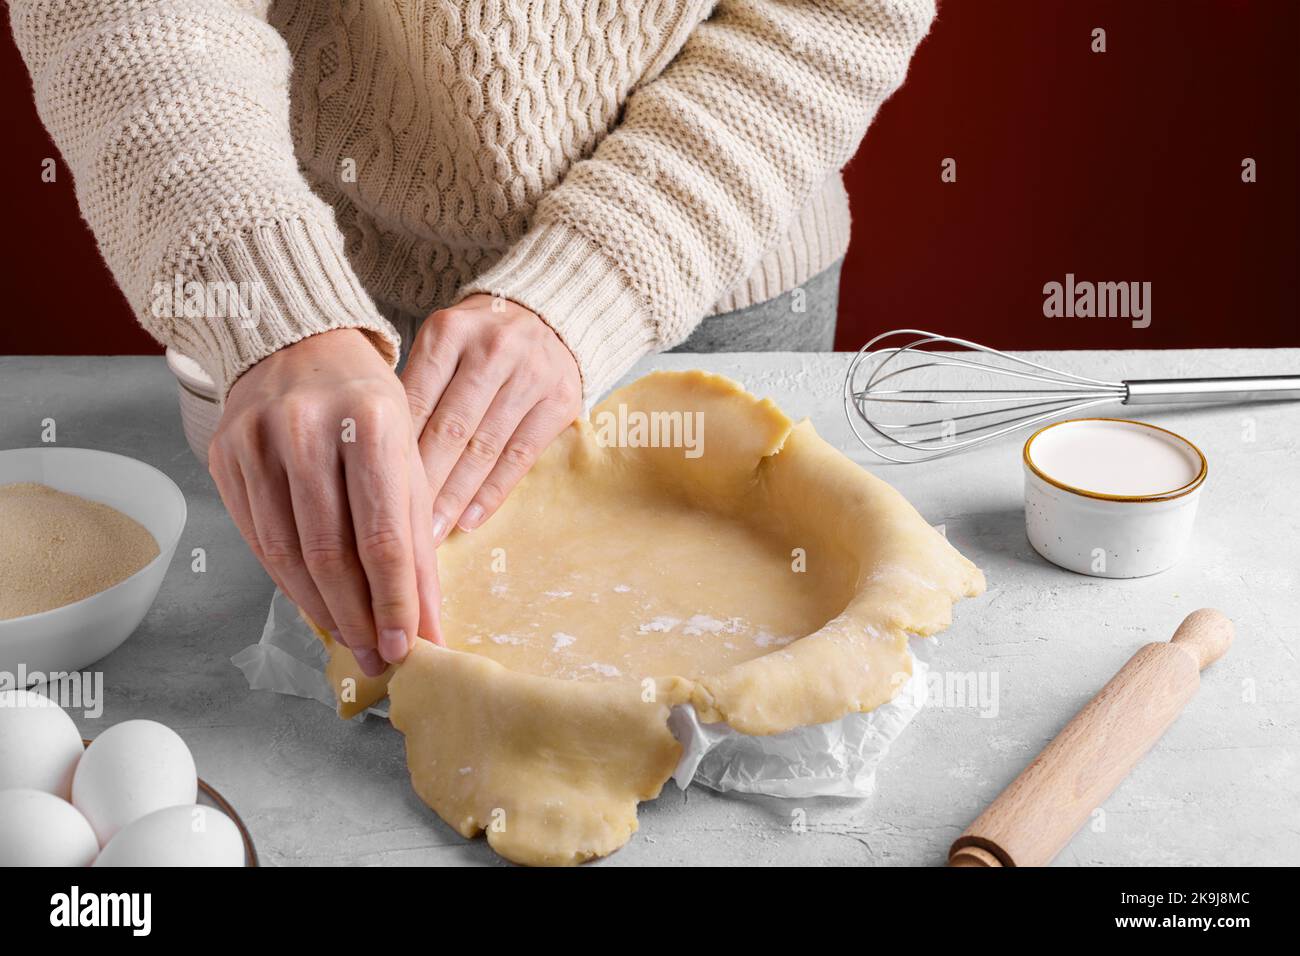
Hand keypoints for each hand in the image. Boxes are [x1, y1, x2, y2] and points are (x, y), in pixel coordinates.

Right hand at [210, 329, 440, 676]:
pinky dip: (288, 583)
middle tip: (380, 660)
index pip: (383, 535)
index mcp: (371, 422)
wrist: (297, 343)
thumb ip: (418, 537)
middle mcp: (308, 429)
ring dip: (322, 611)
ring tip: (352, 643)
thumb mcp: (408, 455)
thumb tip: (428, 623)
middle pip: (331, 553)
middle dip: (358, 619)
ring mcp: (257, 441)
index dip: (395, 601)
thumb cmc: (367, 405)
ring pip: (288, 554)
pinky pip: (258, 540)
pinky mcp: (224, 455)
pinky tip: (314, 606)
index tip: (409, 647)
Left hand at [401, 295, 582, 539]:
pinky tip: (469, 521)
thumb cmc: (476, 342)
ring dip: (455, 497)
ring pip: (485, 448)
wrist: (547, 316)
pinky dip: (493, 493)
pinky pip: (520, 456)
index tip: (374, 494)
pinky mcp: (561, 400)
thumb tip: (378, 461)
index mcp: (450, 331)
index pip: (417, 402)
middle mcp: (493, 349)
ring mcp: (531, 374)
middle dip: (423, 484)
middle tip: (397, 528)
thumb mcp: (440, 346)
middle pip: (450, 429)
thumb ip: (415, 390)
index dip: (395, 453)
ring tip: (431, 533)